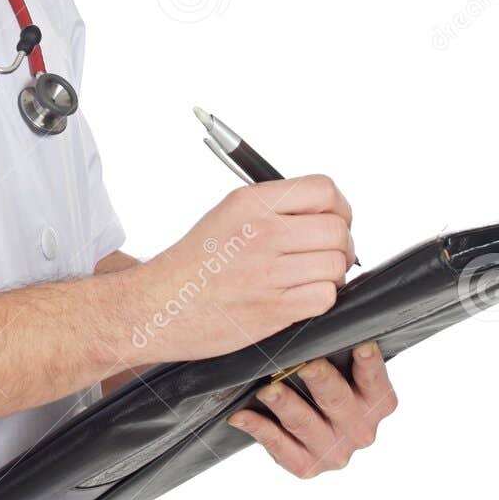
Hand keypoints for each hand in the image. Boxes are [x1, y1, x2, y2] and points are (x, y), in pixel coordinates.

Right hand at [130, 174, 356, 360]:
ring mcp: (267, 272)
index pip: (324, 190)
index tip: (335, 220)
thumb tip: (326, 211)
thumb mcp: (227, 214)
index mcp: (250, 202)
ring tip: (309, 278)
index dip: (339, 207)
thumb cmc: (194, 264)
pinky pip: (325, 297)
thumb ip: (275, 207)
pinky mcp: (272, 309)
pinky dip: (320, 298)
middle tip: (327, 255)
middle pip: (337, 230)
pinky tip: (299, 297)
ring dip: (331, 274)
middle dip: (341, 245)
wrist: (158, 305)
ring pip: (336, 265)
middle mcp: (261, 232)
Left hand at [227, 343, 397, 476]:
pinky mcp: (306, 467)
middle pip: (339, 402)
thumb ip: (339, 347)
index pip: (376, 382)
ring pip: (305, 425)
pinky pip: (280, 448)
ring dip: (285, 405)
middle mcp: (360, 431)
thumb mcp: (342, 368)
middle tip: (306, 364)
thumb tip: (325, 302)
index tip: (361, 344)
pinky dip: (259, 429)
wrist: (309, 432)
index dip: (370, 364)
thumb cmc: (325, 386)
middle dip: (322, 381)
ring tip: (267, 389)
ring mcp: (333, 452)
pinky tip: (241, 416)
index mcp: (377, 403)